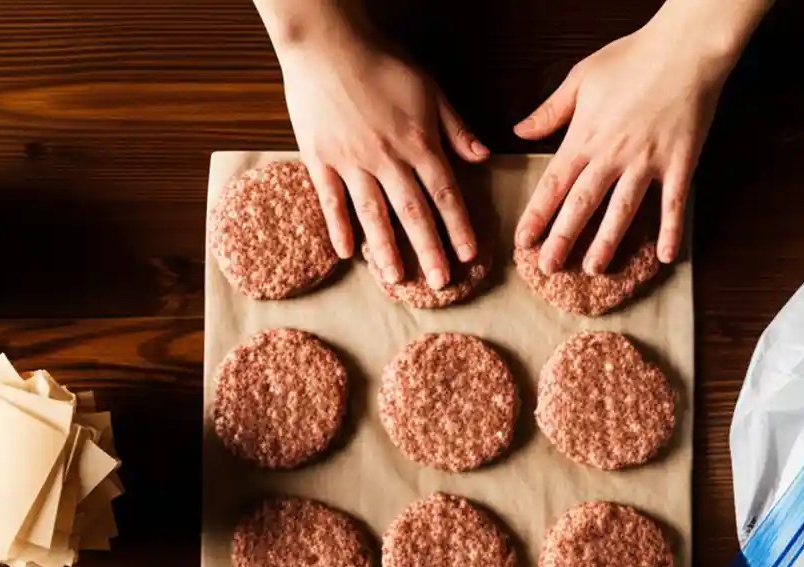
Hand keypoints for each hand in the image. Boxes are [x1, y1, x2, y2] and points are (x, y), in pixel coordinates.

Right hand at [276, 33, 488, 288]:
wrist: (327, 44)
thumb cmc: (381, 61)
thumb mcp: (430, 89)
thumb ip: (455, 128)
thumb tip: (483, 157)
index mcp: (418, 142)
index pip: (445, 195)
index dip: (459, 228)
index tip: (469, 256)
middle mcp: (387, 159)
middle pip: (413, 213)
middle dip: (429, 251)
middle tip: (439, 284)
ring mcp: (351, 162)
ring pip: (373, 215)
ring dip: (386, 250)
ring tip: (395, 279)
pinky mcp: (320, 159)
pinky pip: (331, 201)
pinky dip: (338, 227)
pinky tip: (346, 253)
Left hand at [514, 7, 748, 274]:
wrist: (685, 48)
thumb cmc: (632, 58)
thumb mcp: (580, 78)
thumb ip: (549, 111)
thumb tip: (519, 132)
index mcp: (584, 137)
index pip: (553, 185)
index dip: (537, 216)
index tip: (523, 242)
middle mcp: (612, 155)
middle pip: (581, 205)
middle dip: (562, 239)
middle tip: (549, 268)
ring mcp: (647, 161)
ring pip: (622, 210)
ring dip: (607, 242)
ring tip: (593, 268)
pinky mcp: (680, 162)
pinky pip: (674, 203)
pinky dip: (670, 230)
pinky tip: (664, 257)